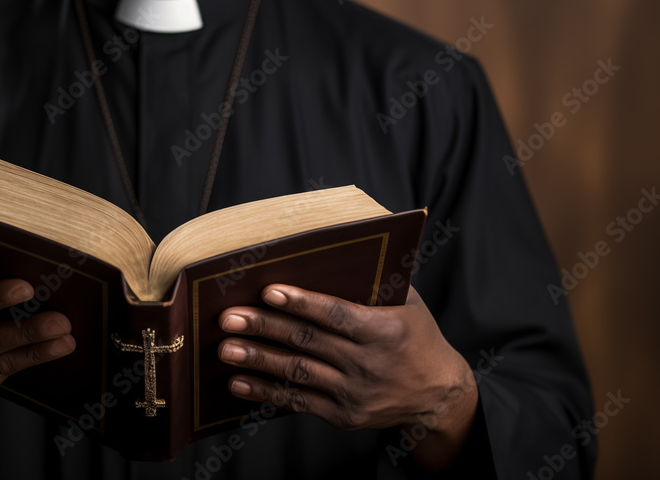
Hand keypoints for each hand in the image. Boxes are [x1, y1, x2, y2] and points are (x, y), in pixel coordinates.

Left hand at [217, 284, 477, 470]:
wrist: (437, 396)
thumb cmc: (417, 338)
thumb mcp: (409, 304)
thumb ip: (378, 280)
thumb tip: (343, 247)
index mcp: (384, 331)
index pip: (336, 315)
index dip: (302, 303)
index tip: (269, 291)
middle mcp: (368, 364)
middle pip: (308, 343)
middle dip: (265, 328)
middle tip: (229, 318)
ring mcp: (354, 393)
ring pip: (297, 373)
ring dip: (258, 361)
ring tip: (226, 349)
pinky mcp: (342, 416)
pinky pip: (298, 402)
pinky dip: (266, 393)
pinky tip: (239, 383)